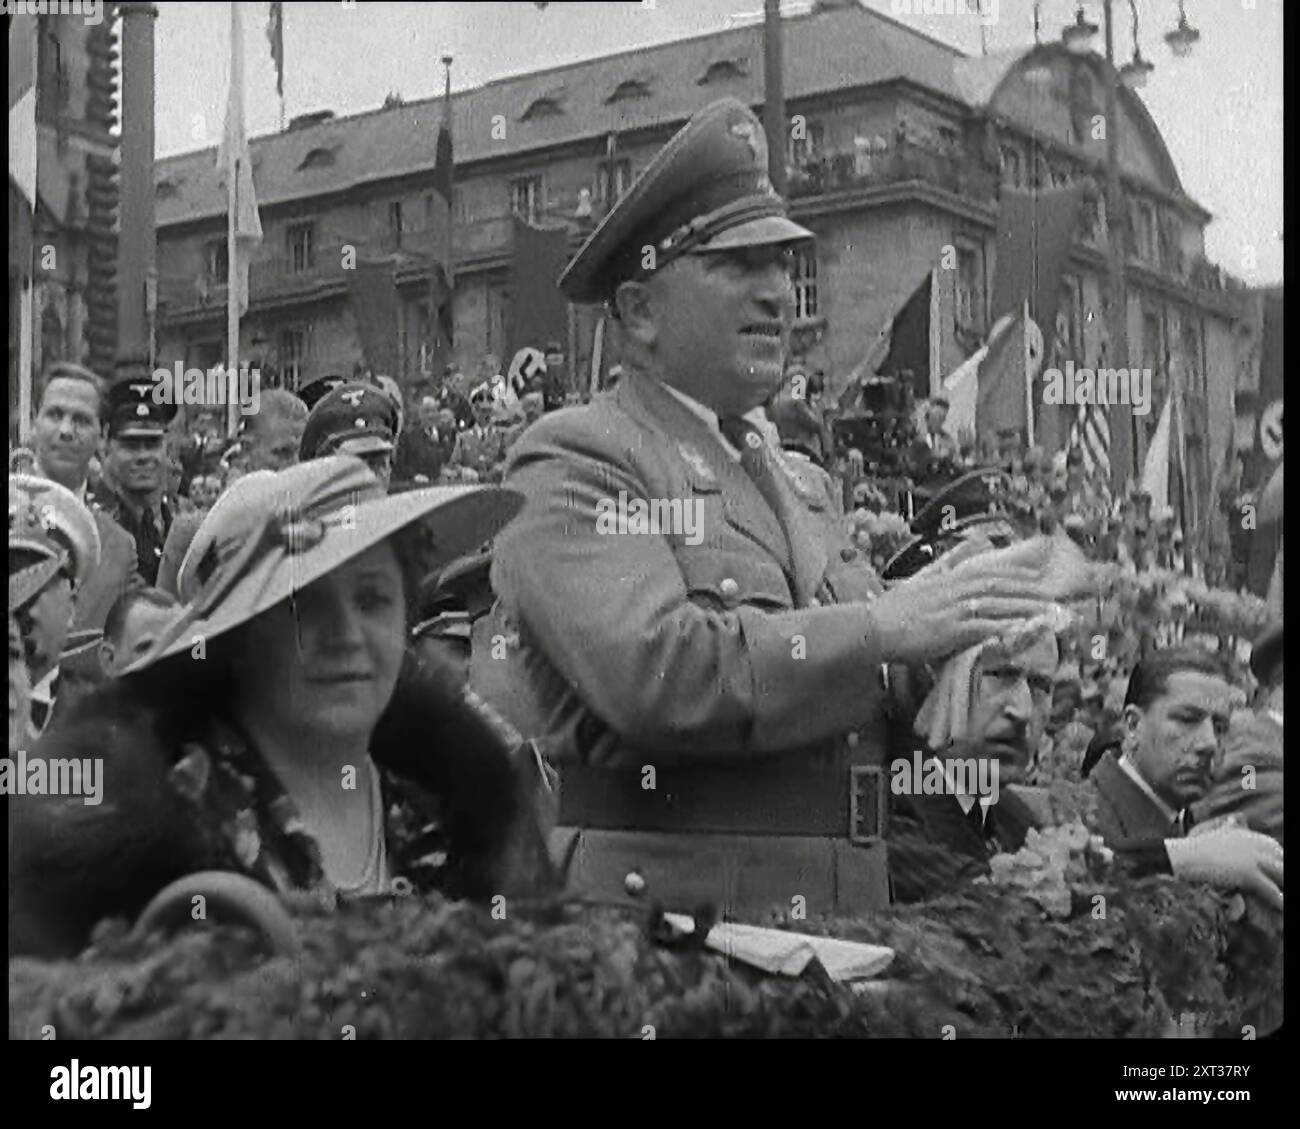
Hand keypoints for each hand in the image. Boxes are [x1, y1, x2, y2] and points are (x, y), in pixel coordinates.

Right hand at [868, 564, 1057, 665]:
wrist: (873, 627)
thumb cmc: (894, 608)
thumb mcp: (922, 578)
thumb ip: (947, 562)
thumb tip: (968, 546)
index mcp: (950, 577)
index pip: (991, 570)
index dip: (1018, 572)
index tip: (1039, 574)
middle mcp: (956, 589)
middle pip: (1002, 586)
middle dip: (1031, 592)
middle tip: (1056, 598)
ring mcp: (954, 608)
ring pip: (999, 604)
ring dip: (1027, 609)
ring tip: (1050, 615)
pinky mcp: (951, 629)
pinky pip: (986, 627)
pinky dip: (1007, 627)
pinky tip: (1025, 631)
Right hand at [1166, 828, 1282, 909]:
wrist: (1183, 857)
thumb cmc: (1192, 849)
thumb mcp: (1214, 833)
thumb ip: (1228, 828)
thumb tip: (1235, 820)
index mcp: (1246, 834)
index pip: (1273, 847)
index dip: (1277, 860)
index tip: (1277, 870)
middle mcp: (1253, 843)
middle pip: (1280, 860)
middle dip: (1282, 872)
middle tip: (1281, 883)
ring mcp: (1253, 858)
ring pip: (1281, 873)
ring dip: (1283, 884)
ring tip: (1285, 897)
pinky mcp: (1249, 874)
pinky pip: (1271, 890)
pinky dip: (1278, 900)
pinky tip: (1281, 906)